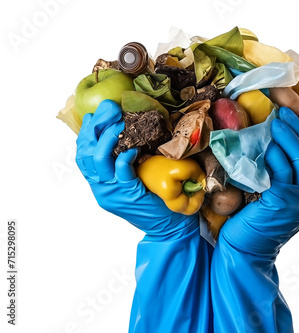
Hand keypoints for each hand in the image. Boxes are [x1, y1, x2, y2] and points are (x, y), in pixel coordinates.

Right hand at [76, 100, 196, 236]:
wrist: (169, 229)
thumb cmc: (155, 200)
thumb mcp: (135, 179)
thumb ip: (125, 163)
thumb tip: (130, 136)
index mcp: (98, 182)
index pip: (83, 152)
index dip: (88, 130)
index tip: (98, 112)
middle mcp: (100, 187)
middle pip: (86, 152)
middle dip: (95, 127)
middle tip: (109, 109)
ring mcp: (111, 192)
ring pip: (98, 160)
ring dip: (107, 138)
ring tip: (118, 124)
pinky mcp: (127, 195)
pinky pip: (121, 172)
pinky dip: (126, 157)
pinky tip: (135, 149)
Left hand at [218, 107, 298, 255]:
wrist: (245, 250)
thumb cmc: (257, 219)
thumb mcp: (279, 193)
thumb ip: (287, 173)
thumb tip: (283, 140)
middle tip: (286, 112)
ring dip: (291, 136)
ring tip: (277, 121)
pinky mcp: (283, 202)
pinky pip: (283, 171)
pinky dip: (277, 154)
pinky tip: (268, 145)